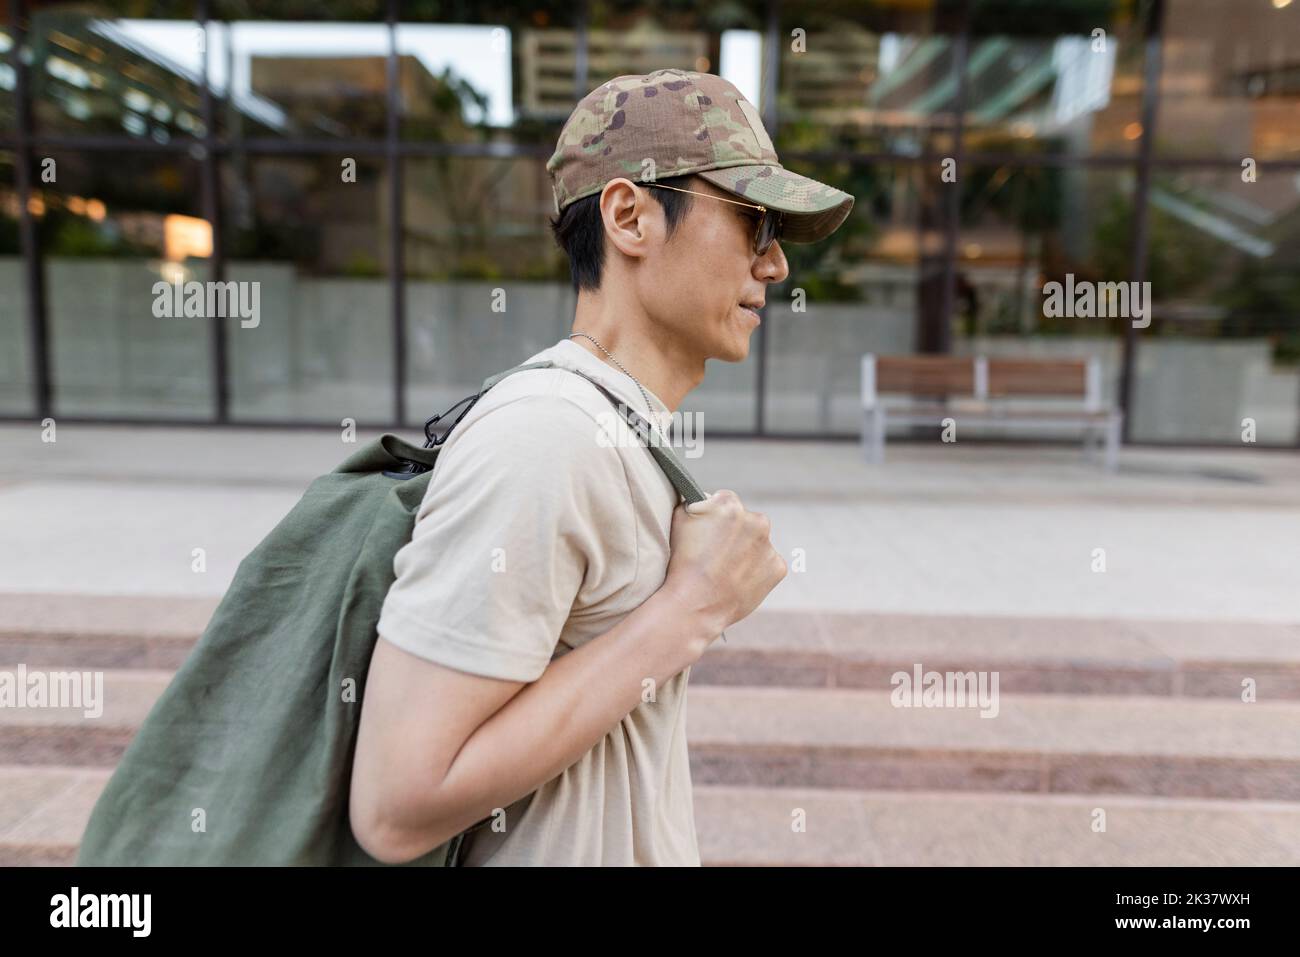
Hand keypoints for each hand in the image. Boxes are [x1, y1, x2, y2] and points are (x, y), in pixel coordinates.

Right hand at [659, 489, 787, 652]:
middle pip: (747, 521)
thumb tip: (704, 499)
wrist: (694, 605)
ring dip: (747, 551)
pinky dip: (757, 571)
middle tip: (717, 554)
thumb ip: (696, 502)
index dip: (715, 518)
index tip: (708, 533)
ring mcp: (769, 545)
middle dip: (736, 533)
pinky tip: (737, 580)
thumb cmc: (682, 564)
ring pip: (758, 543)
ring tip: (725, 570)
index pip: (726, 502)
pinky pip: (767, 564)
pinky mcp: (778, 568)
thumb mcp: (679, 520)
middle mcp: (756, 520)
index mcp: (730, 505)